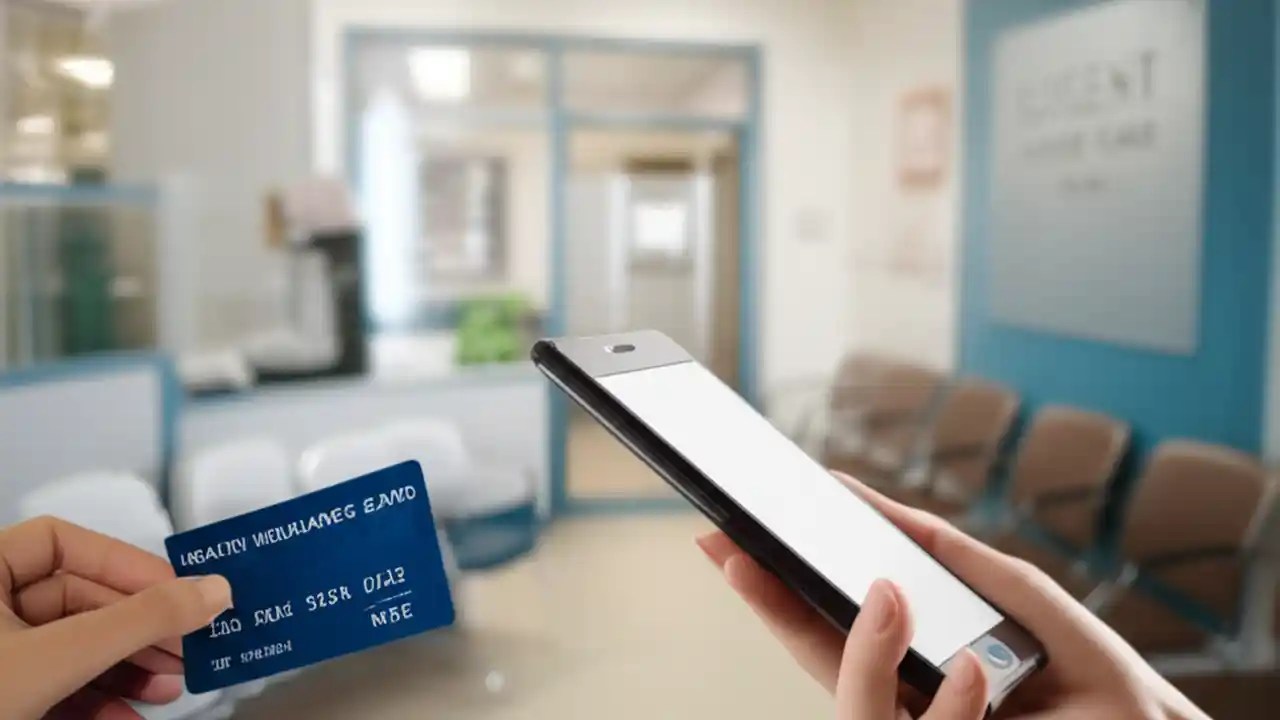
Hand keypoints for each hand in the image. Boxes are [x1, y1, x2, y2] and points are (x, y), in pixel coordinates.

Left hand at [0, 516, 232, 719]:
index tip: (176, 594)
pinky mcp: (5, 695)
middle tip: (187, 653)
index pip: (58, 540)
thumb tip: (219, 590)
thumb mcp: (61, 656)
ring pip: (71, 648)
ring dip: (127, 670)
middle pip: (75, 600)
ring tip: (168, 690)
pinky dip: (96, 701)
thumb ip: (140, 620)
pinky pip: (53, 687)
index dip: (121, 562)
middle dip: (136, 633)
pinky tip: (131, 718)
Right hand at [696, 473, 1210, 719]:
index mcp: (911, 654)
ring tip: (880, 593)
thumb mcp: (1012, 592)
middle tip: (728, 550)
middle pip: (819, 654)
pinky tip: (975, 669)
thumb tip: (873, 507)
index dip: (775, 584)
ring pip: (858, 703)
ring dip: (861, 654)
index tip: (730, 539)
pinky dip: (951, 704)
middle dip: (770, 601)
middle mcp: (906, 698)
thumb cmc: (1085, 666)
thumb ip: (946, 554)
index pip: (826, 620)